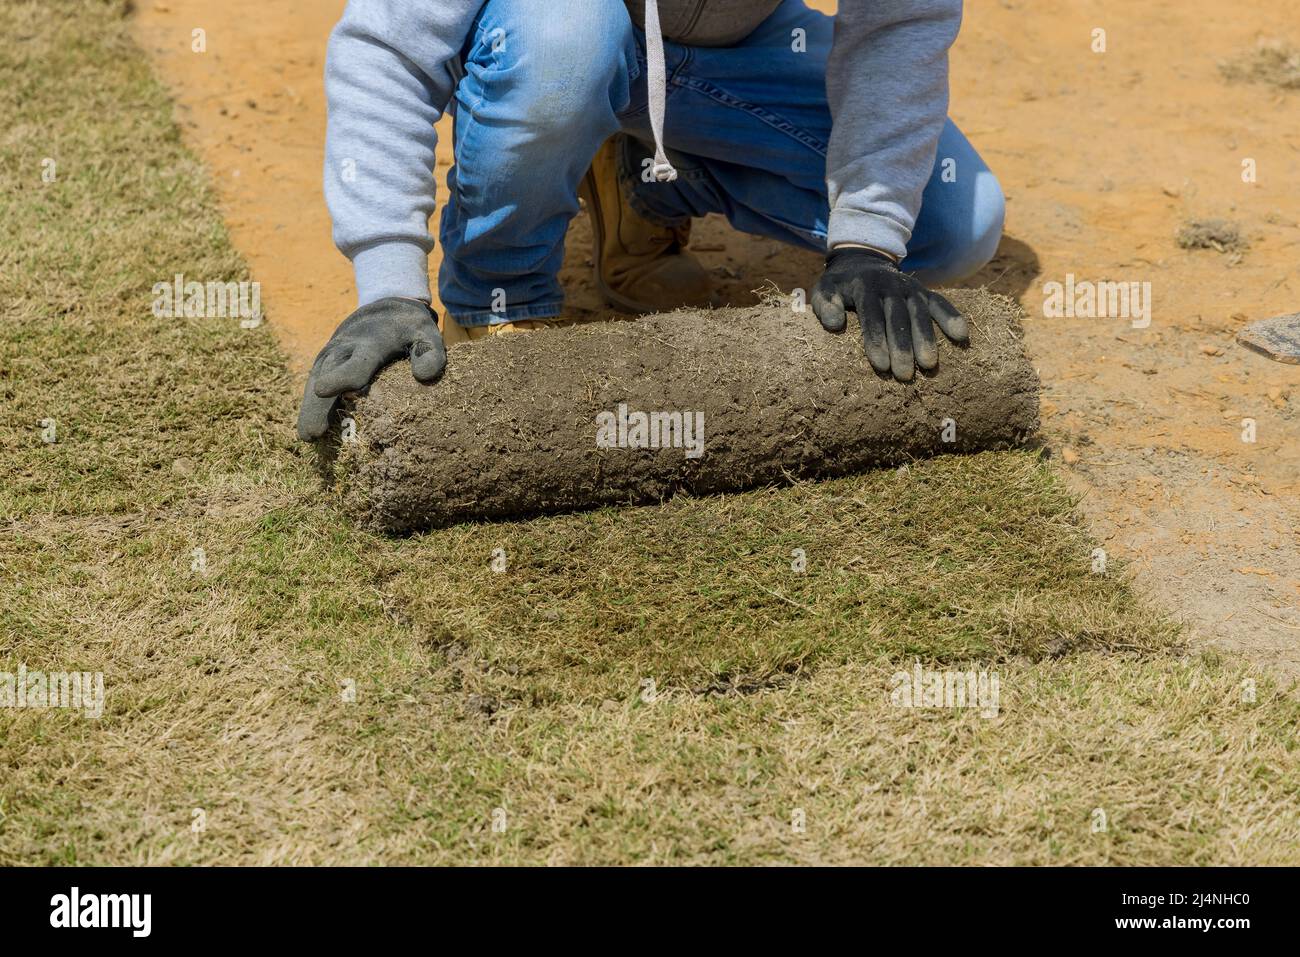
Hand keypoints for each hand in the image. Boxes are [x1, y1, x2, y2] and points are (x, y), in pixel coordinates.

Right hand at [297, 297, 445, 440]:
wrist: (385, 304)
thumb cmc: (410, 327)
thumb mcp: (426, 333)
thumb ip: (430, 352)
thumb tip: (424, 375)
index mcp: (371, 343)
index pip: (356, 362)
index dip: (341, 377)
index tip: (324, 391)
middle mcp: (345, 347)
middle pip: (327, 375)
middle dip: (318, 403)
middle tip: (313, 433)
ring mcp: (332, 352)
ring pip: (316, 380)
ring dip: (309, 407)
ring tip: (307, 436)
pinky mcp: (325, 359)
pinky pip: (316, 381)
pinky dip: (311, 402)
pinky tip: (310, 427)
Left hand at [811, 247, 968, 381]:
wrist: (864, 260)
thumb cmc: (841, 285)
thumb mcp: (825, 289)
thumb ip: (826, 304)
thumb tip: (834, 323)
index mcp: (865, 286)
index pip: (871, 315)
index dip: (876, 340)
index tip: (880, 365)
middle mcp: (890, 286)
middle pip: (898, 317)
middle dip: (902, 346)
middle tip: (904, 375)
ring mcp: (910, 289)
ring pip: (920, 313)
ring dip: (927, 338)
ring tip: (929, 365)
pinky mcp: (924, 292)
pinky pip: (940, 303)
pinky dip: (951, 317)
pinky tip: (961, 336)